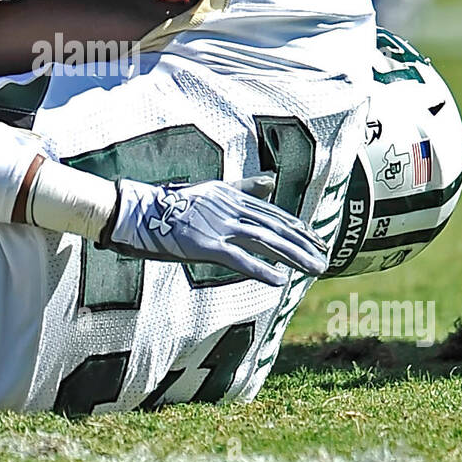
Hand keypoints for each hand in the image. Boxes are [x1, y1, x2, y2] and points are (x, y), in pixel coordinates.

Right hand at [99, 174, 327, 285]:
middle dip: (303, 244)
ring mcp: (218, 226)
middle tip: (324, 259)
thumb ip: (242, 188)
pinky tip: (279, 280)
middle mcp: (229, 208)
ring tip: (314, 270)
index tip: (317, 240)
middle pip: (275, 227)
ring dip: (293, 256)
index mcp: (231, 196)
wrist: (136, 211)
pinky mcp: (205, 244)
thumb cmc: (170, 205)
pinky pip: (238, 258)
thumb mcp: (211, 191)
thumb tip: (270, 181)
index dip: (298, 228)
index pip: (273, 214)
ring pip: (265, 241)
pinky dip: (260, 269)